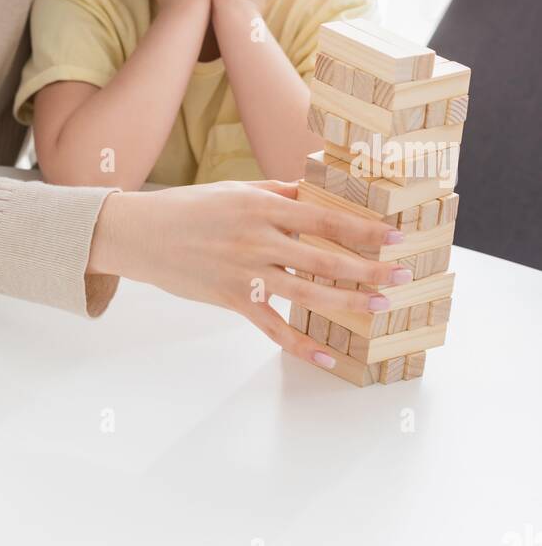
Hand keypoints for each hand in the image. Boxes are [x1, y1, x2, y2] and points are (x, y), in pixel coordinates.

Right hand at [88, 179, 411, 367]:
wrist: (142, 233)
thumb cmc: (190, 206)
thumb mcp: (235, 189)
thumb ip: (277, 191)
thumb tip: (316, 192)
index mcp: (262, 206)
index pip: (324, 218)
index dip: (363, 228)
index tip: (395, 236)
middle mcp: (259, 239)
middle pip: (325, 256)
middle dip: (369, 266)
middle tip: (403, 274)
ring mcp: (246, 272)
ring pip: (307, 291)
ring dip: (348, 301)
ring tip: (380, 306)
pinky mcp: (233, 300)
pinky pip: (274, 327)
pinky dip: (301, 344)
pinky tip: (327, 356)